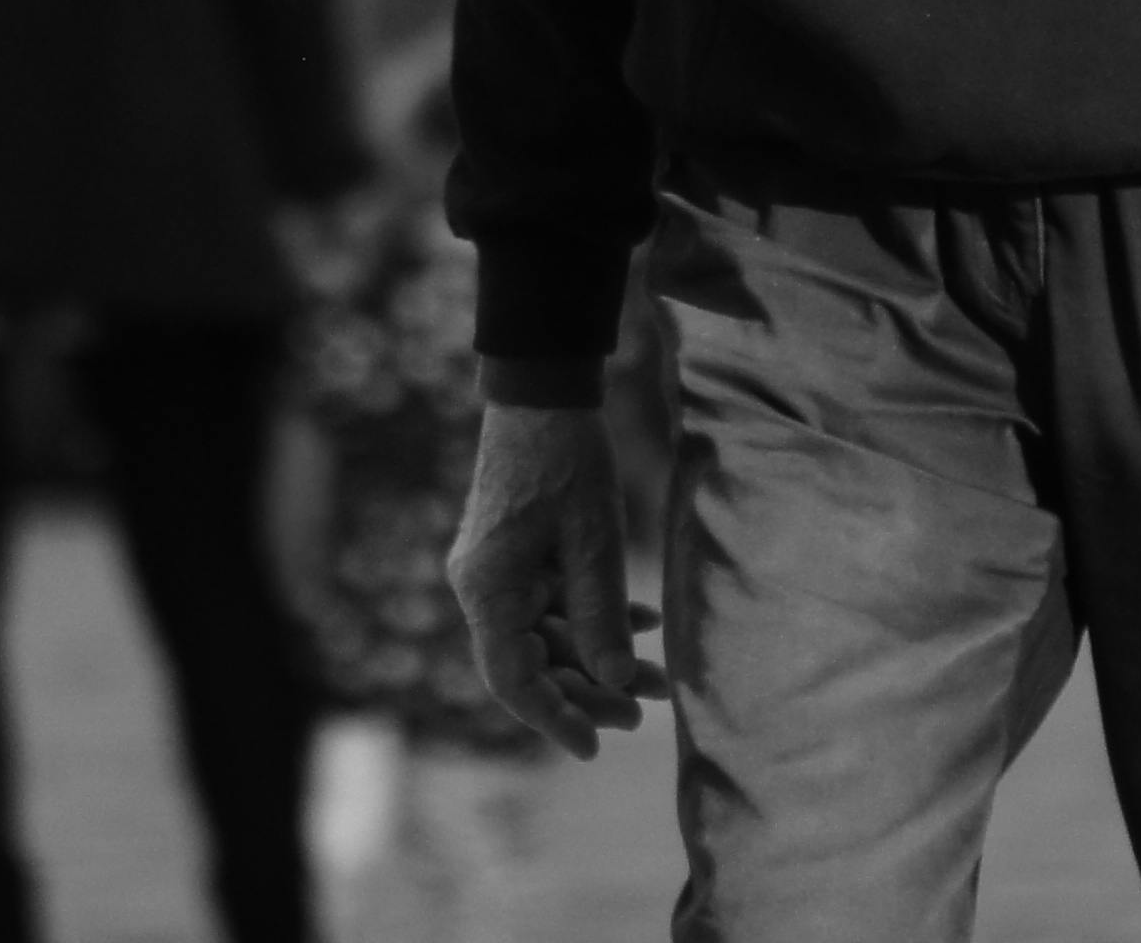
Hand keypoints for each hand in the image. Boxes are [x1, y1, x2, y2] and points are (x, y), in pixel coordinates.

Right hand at [448, 400, 662, 759]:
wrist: (543, 391)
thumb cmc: (566, 459)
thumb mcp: (594, 540)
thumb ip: (602, 615)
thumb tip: (617, 681)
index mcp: (488, 591)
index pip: (513, 680)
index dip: (554, 718)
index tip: (594, 748)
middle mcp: (482, 589)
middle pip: (532, 664)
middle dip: (590, 690)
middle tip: (645, 711)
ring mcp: (497, 573)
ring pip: (545, 637)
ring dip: (598, 656)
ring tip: (657, 676)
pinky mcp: (515, 557)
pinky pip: (549, 606)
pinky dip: (590, 619)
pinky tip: (639, 623)